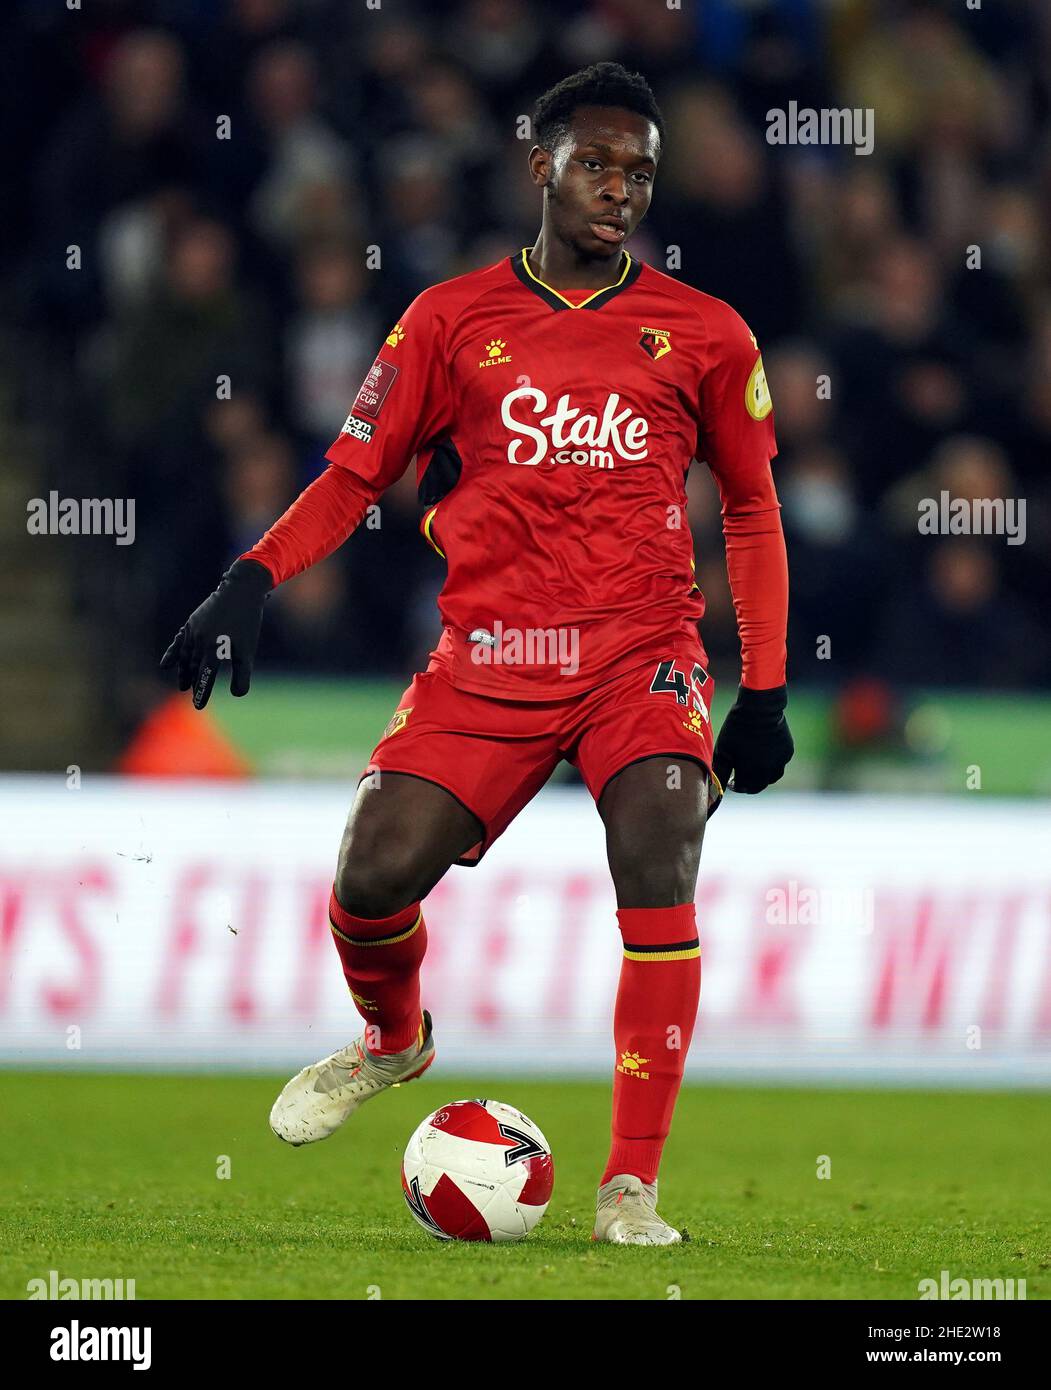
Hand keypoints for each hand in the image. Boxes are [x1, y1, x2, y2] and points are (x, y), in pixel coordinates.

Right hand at [160, 559, 271, 708]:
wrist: (240, 591)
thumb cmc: (247, 623)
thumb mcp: (248, 651)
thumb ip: (242, 675)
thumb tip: (237, 695)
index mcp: (214, 651)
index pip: (204, 677)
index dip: (201, 692)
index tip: (198, 706)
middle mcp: (199, 642)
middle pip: (192, 668)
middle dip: (192, 682)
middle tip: (191, 693)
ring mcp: (193, 632)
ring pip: (185, 656)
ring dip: (183, 671)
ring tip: (183, 684)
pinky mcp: (191, 623)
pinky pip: (179, 642)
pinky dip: (173, 653)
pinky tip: (165, 664)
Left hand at [712, 684, 793, 794]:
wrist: (759, 708)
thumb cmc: (736, 729)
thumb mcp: (722, 751)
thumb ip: (719, 773)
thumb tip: (716, 790)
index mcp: (751, 772)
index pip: (744, 788)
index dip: (736, 786)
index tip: (731, 780)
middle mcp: (768, 770)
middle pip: (759, 786)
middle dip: (749, 784)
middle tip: (742, 777)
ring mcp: (780, 761)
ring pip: (772, 777)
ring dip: (762, 777)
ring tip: (754, 767)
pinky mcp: (788, 751)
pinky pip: (780, 764)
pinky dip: (773, 764)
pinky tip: (764, 753)